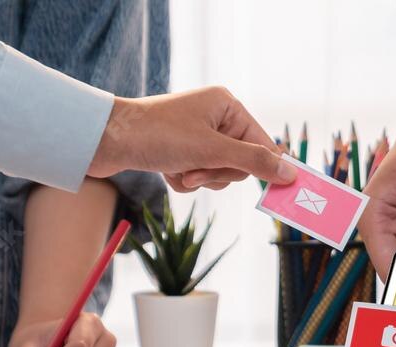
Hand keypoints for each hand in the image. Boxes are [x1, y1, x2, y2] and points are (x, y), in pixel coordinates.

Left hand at [88, 87, 296, 191]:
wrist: (105, 139)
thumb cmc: (158, 136)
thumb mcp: (212, 150)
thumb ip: (253, 162)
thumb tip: (290, 171)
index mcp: (226, 105)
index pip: (261, 142)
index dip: (265, 167)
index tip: (283, 192)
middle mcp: (213, 116)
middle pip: (239, 161)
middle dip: (217, 172)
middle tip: (196, 170)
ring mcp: (196, 133)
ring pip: (218, 173)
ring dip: (199, 178)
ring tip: (177, 168)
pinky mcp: (179, 149)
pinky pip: (197, 175)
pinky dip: (183, 179)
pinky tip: (166, 170)